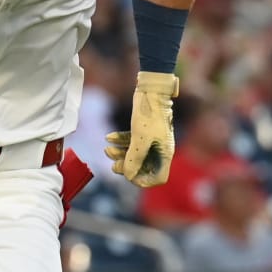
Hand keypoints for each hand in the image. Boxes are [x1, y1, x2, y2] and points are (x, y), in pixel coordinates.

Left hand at [104, 72, 178, 186]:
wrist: (151, 90)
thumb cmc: (149, 115)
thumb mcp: (140, 139)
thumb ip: (134, 158)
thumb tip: (128, 176)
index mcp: (164, 154)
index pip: (158, 178)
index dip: (143, 181)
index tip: (128, 176)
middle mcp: (160, 149)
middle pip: (144, 167)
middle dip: (127, 167)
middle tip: (113, 165)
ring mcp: (152, 140)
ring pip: (135, 154)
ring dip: (120, 154)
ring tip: (107, 149)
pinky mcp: (144, 130)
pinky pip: (132, 141)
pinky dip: (120, 141)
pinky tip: (109, 137)